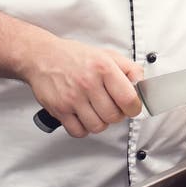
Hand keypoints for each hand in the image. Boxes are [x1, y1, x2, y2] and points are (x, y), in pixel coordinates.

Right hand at [25, 39, 144, 137]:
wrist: (42, 57)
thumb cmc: (74, 56)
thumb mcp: (106, 55)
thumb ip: (129, 69)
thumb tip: (143, 85)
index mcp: (104, 68)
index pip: (129, 99)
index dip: (134, 107)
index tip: (132, 107)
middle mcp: (88, 83)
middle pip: (114, 116)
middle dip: (117, 115)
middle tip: (113, 107)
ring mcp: (73, 98)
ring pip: (98, 127)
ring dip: (100, 122)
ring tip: (97, 111)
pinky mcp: (59, 110)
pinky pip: (79, 132)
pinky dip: (84, 128)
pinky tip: (84, 116)